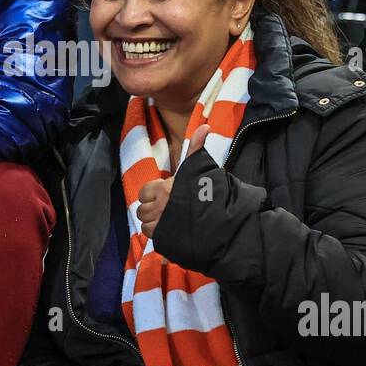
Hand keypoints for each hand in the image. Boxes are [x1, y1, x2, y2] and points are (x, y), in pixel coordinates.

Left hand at [136, 124, 208, 239]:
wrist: (222, 221)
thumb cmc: (209, 193)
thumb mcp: (200, 169)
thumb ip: (196, 148)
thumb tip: (206, 127)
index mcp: (164, 188)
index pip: (144, 193)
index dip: (153, 194)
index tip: (166, 196)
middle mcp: (159, 206)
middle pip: (142, 209)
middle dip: (152, 209)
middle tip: (167, 209)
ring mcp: (161, 224)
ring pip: (145, 224)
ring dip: (154, 223)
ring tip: (169, 220)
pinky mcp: (164, 238)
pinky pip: (151, 236)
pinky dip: (159, 234)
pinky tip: (170, 231)